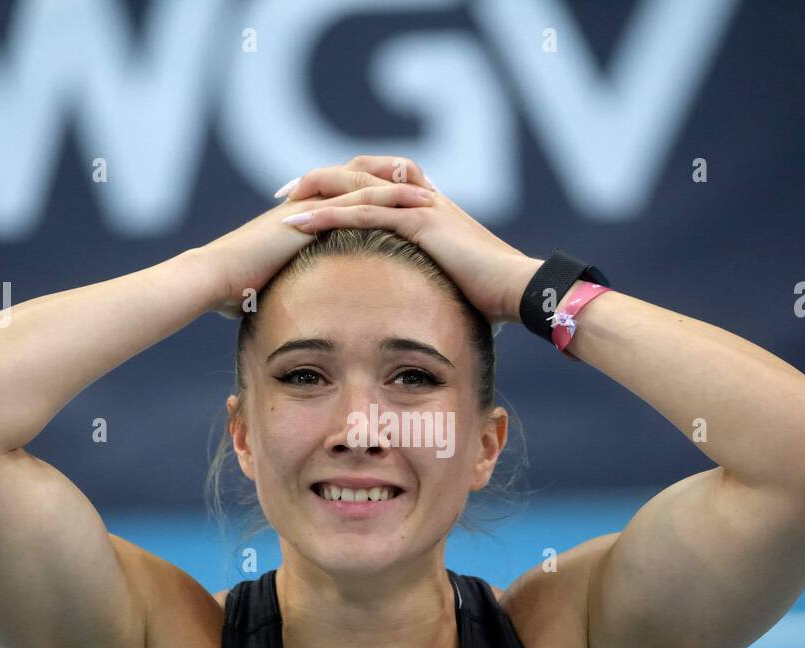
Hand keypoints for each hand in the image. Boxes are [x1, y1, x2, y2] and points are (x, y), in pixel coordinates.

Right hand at [194, 156, 435, 318]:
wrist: (213, 280)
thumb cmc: (232, 290)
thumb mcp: (270, 286)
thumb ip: (285, 289)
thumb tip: (288, 312)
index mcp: (303, 215)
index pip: (348, 196)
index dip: (379, 197)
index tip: (408, 208)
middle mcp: (309, 203)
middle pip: (361, 177)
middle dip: (396, 181)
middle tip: (430, 189)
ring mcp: (310, 205)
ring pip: (365, 183)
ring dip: (401, 186)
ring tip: (433, 194)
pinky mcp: (312, 215)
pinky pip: (358, 200)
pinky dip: (389, 198)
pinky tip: (414, 204)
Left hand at [277, 157, 540, 324]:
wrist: (521, 289)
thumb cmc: (497, 296)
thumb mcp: (456, 285)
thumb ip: (436, 286)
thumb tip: (428, 313)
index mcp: (429, 210)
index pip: (377, 185)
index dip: (344, 189)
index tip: (312, 202)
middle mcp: (422, 199)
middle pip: (360, 176)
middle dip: (319, 181)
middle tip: (285, 194)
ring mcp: (421, 207)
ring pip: (357, 190)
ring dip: (316, 193)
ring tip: (283, 203)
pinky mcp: (420, 221)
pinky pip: (365, 212)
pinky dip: (330, 214)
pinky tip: (301, 222)